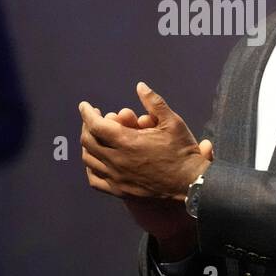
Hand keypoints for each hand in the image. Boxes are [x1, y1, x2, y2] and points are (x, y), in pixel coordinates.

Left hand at [78, 82, 210, 201]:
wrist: (190, 183)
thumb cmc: (182, 151)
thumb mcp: (172, 121)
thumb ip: (154, 102)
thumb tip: (140, 85)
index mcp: (127, 142)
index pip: (95, 125)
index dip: (87, 113)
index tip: (85, 106)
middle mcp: (117, 161)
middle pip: (88, 141)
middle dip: (87, 125)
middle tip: (93, 118)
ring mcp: (117, 178)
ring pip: (89, 160)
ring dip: (88, 145)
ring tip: (94, 136)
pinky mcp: (120, 190)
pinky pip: (95, 179)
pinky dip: (91, 167)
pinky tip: (95, 160)